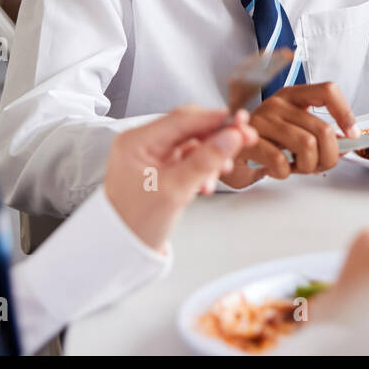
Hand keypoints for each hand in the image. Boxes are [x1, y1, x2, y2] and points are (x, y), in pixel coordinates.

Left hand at [103, 105, 257, 252]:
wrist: (124, 250)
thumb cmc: (136, 222)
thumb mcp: (175, 190)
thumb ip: (205, 161)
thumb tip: (232, 136)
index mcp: (137, 141)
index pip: (183, 119)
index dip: (215, 119)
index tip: (241, 122)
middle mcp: (144, 143)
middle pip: (190, 127)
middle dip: (217, 137)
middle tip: (244, 140)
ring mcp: (153, 155)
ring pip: (194, 143)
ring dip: (212, 156)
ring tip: (221, 172)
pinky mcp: (162, 168)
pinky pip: (190, 158)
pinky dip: (203, 167)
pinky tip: (207, 183)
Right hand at [219, 81, 358, 188]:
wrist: (229, 154)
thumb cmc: (267, 143)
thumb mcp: (297, 134)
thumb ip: (321, 136)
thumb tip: (347, 142)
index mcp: (293, 96)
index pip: (327, 91)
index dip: (345, 113)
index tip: (352, 134)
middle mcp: (278, 103)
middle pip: (322, 129)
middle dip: (327, 156)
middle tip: (318, 165)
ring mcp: (261, 119)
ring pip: (306, 145)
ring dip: (307, 166)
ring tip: (295, 167)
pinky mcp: (247, 139)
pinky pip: (280, 160)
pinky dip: (285, 172)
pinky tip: (278, 170)